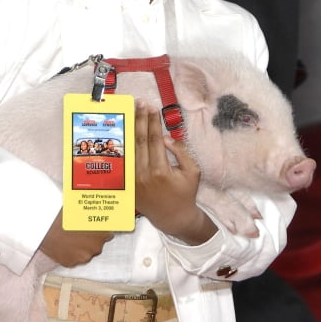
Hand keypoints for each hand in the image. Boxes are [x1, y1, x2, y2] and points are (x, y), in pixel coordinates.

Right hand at [39, 210, 112, 265]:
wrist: (45, 227)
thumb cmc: (64, 216)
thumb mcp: (84, 212)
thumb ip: (95, 217)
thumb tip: (102, 213)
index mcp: (102, 233)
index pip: (108, 235)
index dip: (100, 231)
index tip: (94, 229)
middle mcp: (96, 247)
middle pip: (97, 245)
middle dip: (90, 240)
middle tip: (79, 232)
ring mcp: (84, 257)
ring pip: (86, 253)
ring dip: (81, 248)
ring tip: (70, 238)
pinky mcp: (72, 263)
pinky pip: (75, 259)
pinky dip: (71, 254)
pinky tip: (65, 245)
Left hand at [134, 102, 216, 244]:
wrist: (173, 218)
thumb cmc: (185, 194)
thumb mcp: (192, 172)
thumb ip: (181, 152)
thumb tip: (165, 136)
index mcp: (160, 171)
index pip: (154, 140)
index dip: (152, 122)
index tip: (152, 107)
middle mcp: (143, 174)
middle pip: (140, 140)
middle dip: (140, 119)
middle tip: (139, 103)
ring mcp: (133, 179)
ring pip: (131, 148)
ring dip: (132, 128)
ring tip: (133, 112)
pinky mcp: (129, 183)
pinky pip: (128, 159)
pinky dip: (128, 143)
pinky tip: (128, 131)